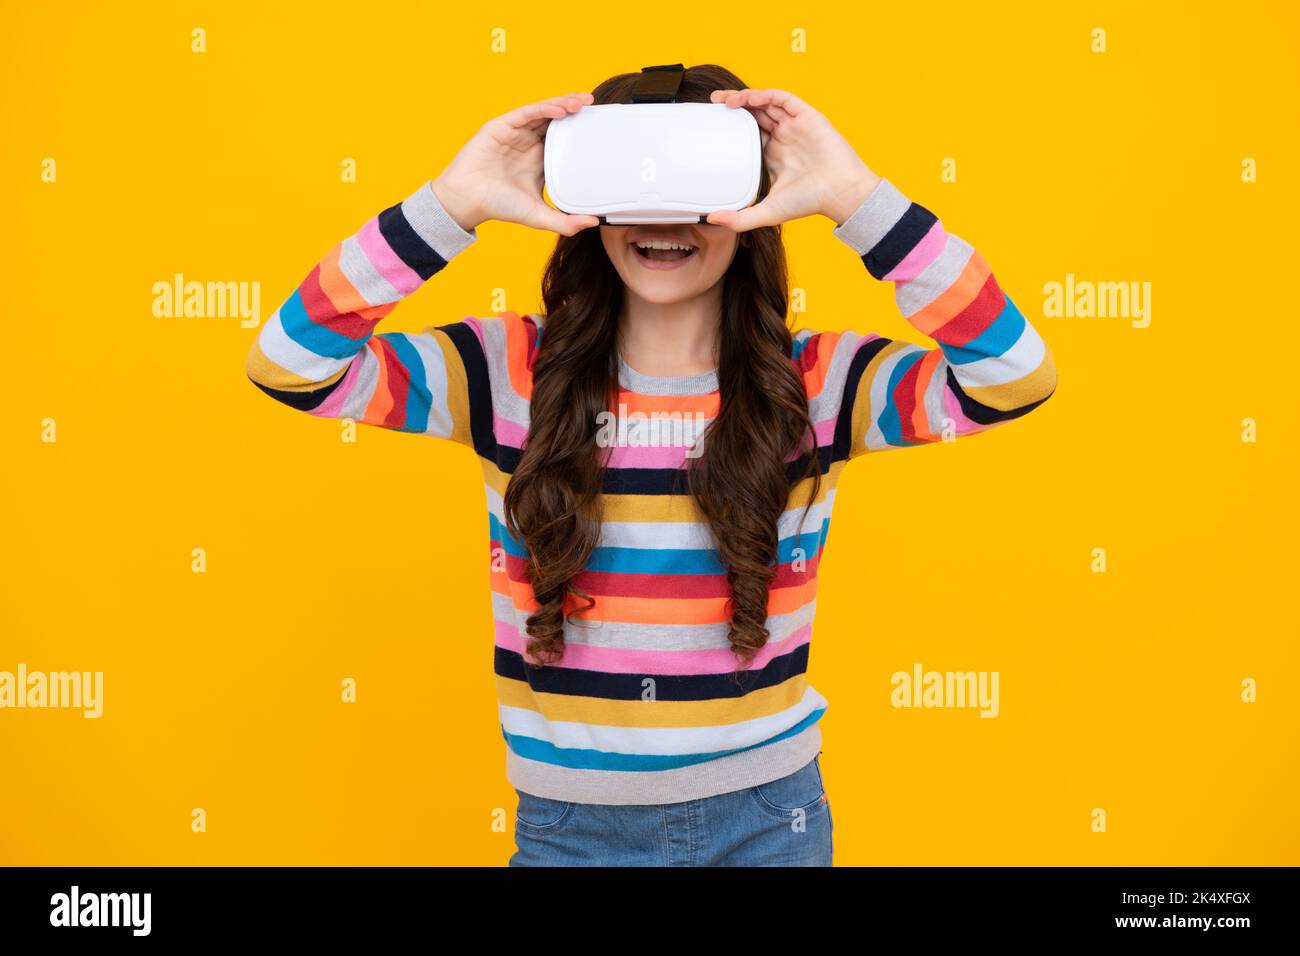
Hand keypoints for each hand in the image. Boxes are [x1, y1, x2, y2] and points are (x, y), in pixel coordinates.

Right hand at [431, 93, 600, 235]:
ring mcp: (516, 133)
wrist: (467, 200)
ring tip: (581, 103)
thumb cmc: (498, 206)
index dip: (580, 130)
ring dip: (563, 104)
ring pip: (544, 112)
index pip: (564, 139)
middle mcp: (529, 143)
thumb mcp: (538, 215)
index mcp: (540, 160)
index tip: (599, 127)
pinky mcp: (502, 126)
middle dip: (575, 111)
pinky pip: (527, 113)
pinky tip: (560, 110)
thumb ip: (564, 222)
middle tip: (594, 106)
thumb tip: (593, 223)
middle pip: (557, 120)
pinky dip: (544, 109)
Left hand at [704, 88, 882, 230]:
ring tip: (726, 100)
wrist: (840, 193)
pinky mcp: (807, 116)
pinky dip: (766, 95)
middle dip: (734, 105)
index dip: (731, 125)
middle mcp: (783, 137)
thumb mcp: (768, 212)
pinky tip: (750, 98)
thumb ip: (740, 219)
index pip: (748, 132)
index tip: (713, 123)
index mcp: (774, 154)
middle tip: (713, 103)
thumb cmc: (810, 202)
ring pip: (766, 103)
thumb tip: (711, 220)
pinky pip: (784, 99)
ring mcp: (795, 125)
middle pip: (755, 113)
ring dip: (746, 97)